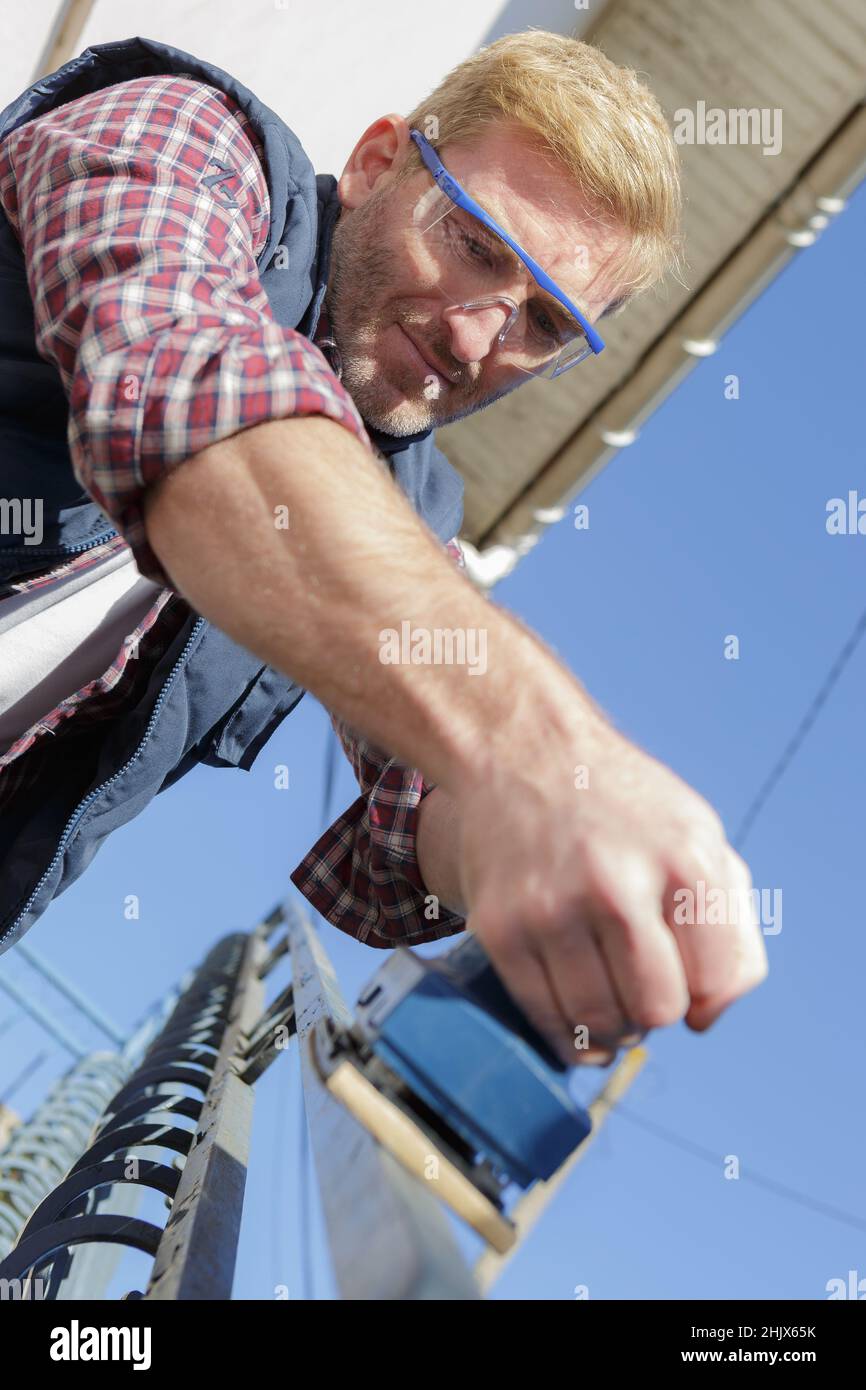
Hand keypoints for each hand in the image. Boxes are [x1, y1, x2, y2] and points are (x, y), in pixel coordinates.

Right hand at [454, 715, 767, 1066]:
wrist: (523, 752)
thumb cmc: (625, 807)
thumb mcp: (700, 838)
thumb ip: (730, 927)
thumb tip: (705, 1019)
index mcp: (684, 860)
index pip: (713, 981)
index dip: (702, 988)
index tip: (681, 968)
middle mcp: (617, 884)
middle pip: (656, 1008)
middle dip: (654, 1009)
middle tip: (639, 984)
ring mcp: (552, 908)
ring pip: (598, 1022)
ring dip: (611, 1027)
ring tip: (608, 1001)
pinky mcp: (501, 927)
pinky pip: (542, 1015)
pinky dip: (565, 1033)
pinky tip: (574, 1019)